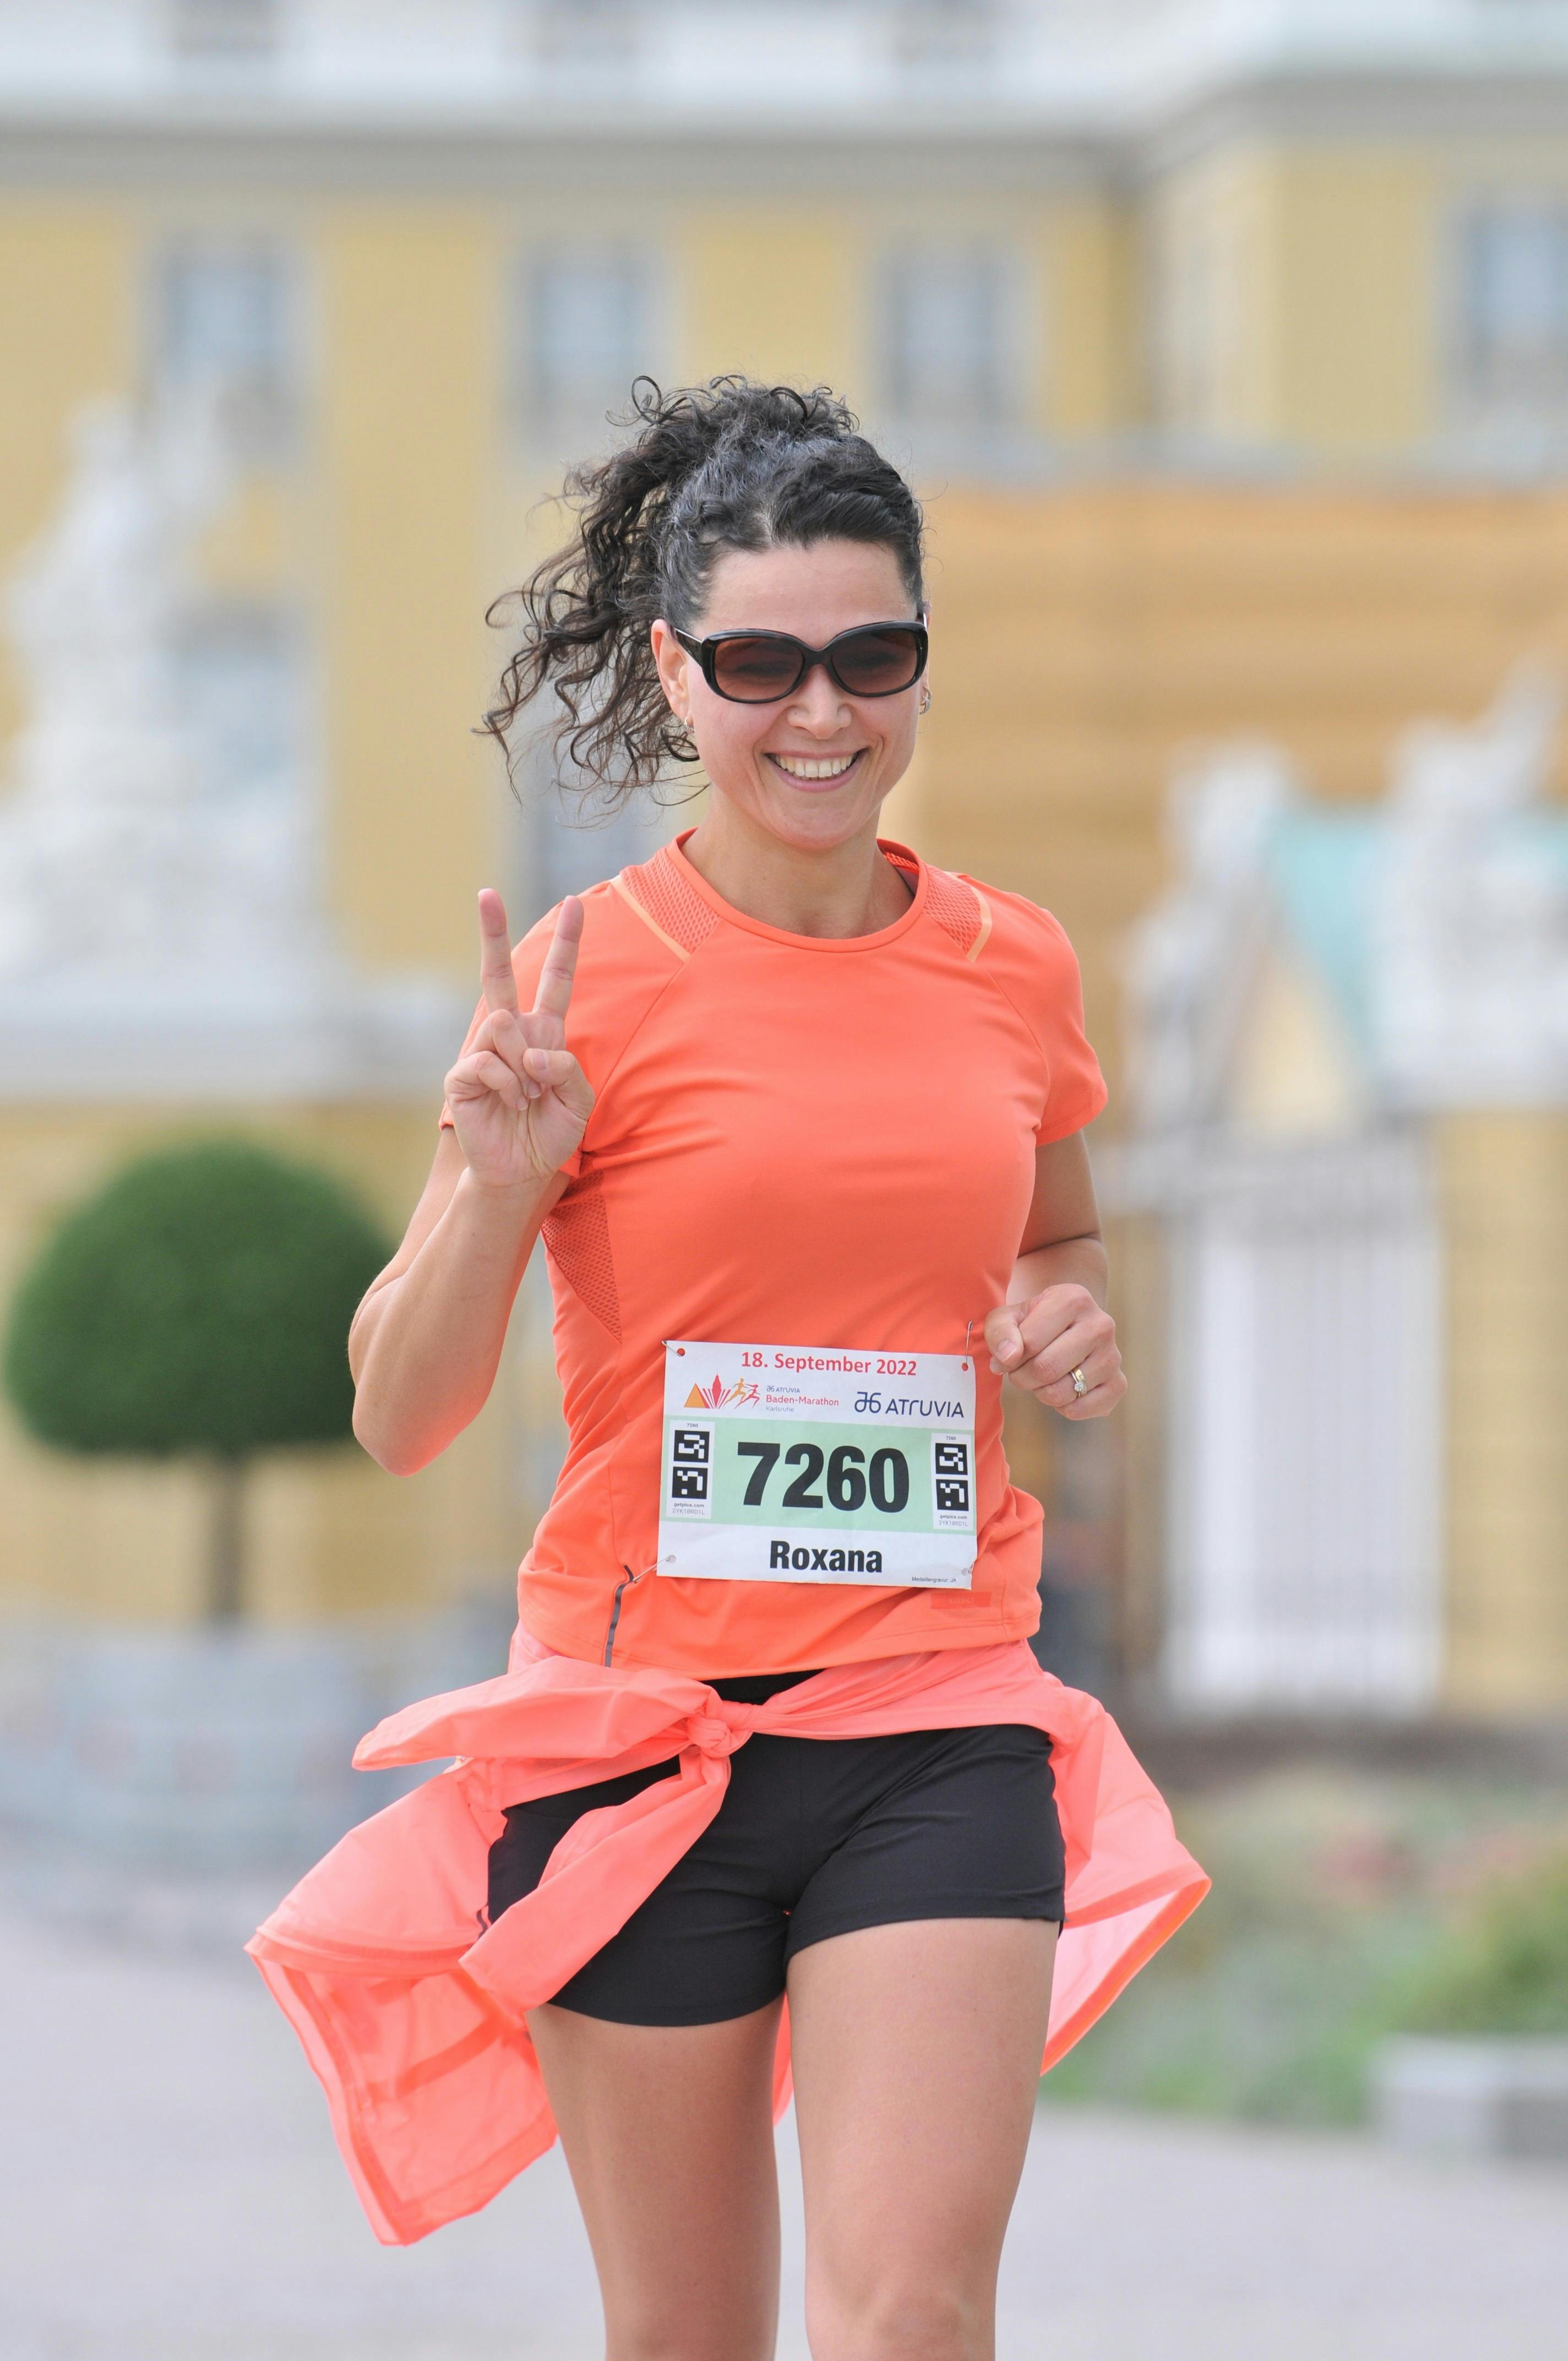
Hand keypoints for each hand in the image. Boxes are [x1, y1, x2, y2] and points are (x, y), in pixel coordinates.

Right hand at [443, 890, 593, 1189]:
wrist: (519, 1171)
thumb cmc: (550, 1135)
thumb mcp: (579, 1102)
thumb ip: (568, 1069)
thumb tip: (533, 1051)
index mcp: (544, 1034)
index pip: (556, 981)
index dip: (566, 944)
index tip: (574, 904)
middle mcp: (511, 1034)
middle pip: (499, 974)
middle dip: (492, 932)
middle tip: (485, 893)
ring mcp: (483, 1051)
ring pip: (503, 1024)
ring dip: (524, 1064)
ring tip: (528, 1097)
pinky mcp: (462, 1074)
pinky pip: (487, 1060)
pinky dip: (508, 1084)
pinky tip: (511, 1103)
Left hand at [983, 1284, 1124, 1419]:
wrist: (1065, 1329)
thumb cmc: (1031, 1323)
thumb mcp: (1007, 1318)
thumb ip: (1000, 1331)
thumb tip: (1009, 1357)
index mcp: (1074, 1299)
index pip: (1030, 1342)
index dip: (1009, 1358)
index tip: (1007, 1357)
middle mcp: (1101, 1325)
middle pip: (1046, 1369)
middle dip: (1022, 1378)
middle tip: (1019, 1372)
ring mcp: (1113, 1356)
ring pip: (1061, 1393)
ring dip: (1040, 1392)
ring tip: (1041, 1377)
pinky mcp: (1118, 1384)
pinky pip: (1078, 1410)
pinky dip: (1060, 1406)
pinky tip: (1061, 1387)